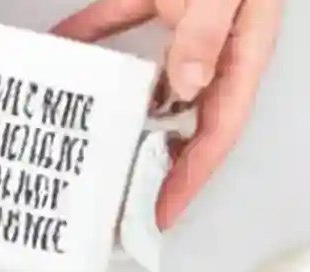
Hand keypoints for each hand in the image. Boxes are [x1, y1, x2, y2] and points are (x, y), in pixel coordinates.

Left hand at [54, 0, 283, 228]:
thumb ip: (208, 31)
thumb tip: (188, 82)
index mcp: (245, 50)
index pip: (218, 130)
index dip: (191, 178)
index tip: (160, 214)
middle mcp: (214, 43)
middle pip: (182, 116)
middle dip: (150, 158)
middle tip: (117, 196)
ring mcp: (184, 16)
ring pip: (146, 76)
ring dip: (118, 106)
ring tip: (85, 140)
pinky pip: (116, 19)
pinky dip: (89, 37)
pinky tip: (65, 55)